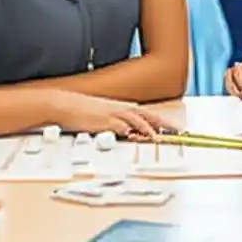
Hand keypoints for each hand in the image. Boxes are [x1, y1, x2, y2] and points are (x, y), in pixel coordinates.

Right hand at [50, 91, 173, 137]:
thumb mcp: (103, 115)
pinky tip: (135, 136)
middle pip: (146, 114)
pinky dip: (129, 131)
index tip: (173, 127)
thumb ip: (117, 122)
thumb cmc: (81, 111)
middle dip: (162, 123)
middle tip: (176, 131)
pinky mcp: (103, 121)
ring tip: (158, 137)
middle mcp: (120, 109)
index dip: (161, 120)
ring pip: (136, 119)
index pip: (146, 113)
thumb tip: (127, 132)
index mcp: (121, 108)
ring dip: (148, 127)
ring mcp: (112, 114)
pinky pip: (119, 126)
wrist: (65, 104)